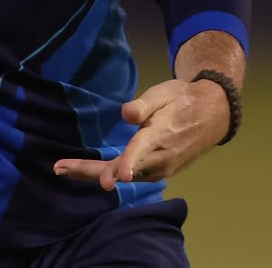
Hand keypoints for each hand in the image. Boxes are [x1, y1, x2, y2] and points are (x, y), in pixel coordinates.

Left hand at [52, 77, 228, 188]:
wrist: (212, 115)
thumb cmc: (183, 99)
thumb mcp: (164, 93)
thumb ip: (144, 105)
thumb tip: (125, 113)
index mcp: (160, 135)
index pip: (139, 151)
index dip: (126, 164)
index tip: (114, 179)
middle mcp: (160, 157)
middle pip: (121, 169)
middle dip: (90, 171)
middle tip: (59, 168)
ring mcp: (161, 168)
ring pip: (123, 175)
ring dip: (94, 174)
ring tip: (64, 169)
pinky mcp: (160, 172)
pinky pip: (132, 175)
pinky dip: (110, 174)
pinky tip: (91, 172)